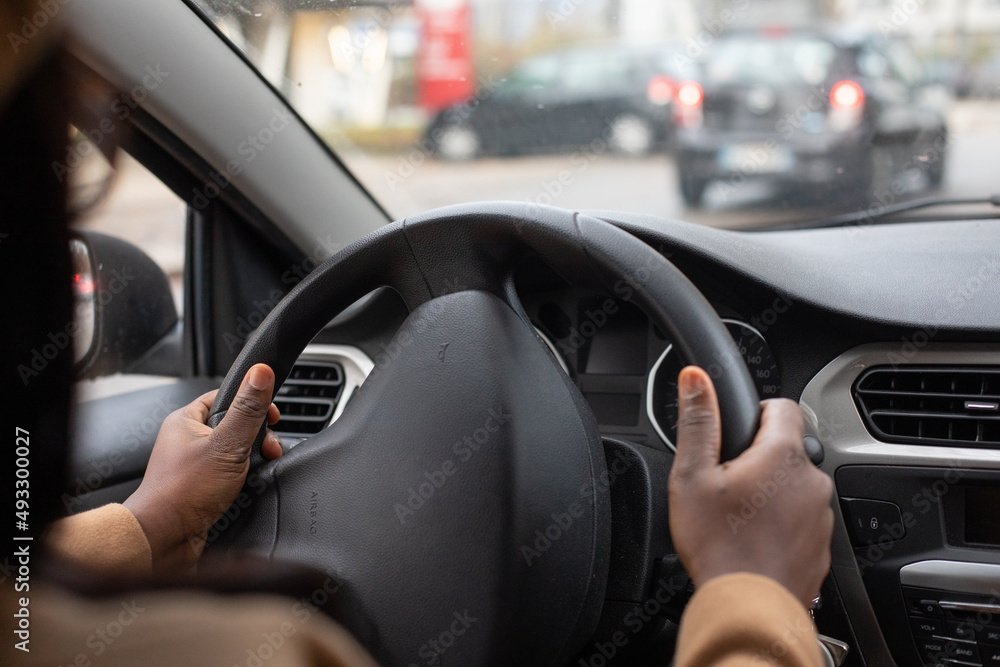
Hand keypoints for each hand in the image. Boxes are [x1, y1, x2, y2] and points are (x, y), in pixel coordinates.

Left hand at [123, 364, 283, 571]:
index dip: (252, 403)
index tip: (272, 416)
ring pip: (235, 452)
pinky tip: (247, 488)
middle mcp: (187, 441)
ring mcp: (194, 465)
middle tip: (266, 450)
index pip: (226, 396)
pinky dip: (244, 480)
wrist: (164, 539)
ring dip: (252, 461)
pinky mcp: (201, 488)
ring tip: (255, 472)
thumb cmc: (183, 492)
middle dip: (257, 438)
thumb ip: (247, 410)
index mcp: (186, 420)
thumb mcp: (226, 444)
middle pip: (235, 426)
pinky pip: (231, 475)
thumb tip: (261, 373)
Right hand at [667, 366, 833, 606]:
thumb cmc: (719, 546)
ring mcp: (821, 516)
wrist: (747, 609)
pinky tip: (754, 540)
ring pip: (794, 488)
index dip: (757, 412)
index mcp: (782, 455)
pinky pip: (801, 521)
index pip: (783, 406)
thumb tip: (696, 378)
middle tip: (726, 485)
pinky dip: (782, 525)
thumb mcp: (692, 475)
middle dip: (758, 460)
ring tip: (738, 517)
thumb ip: (698, 421)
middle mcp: (812, 481)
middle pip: (786, 450)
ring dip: (772, 495)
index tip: (738, 434)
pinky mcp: (822, 547)